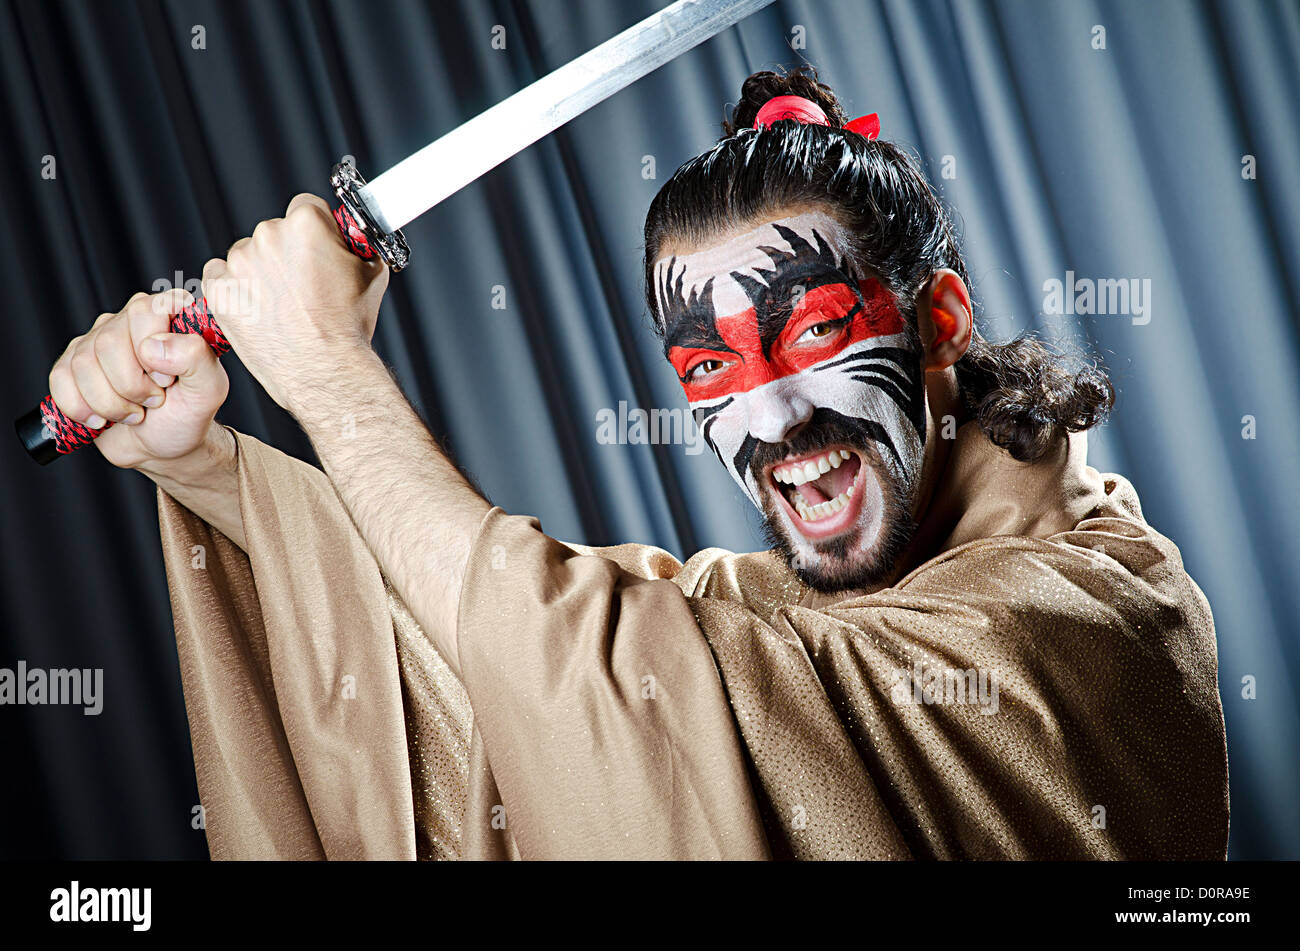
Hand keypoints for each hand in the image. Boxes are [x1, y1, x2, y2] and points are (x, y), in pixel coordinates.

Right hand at [47, 287, 229, 469]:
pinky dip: (81, 408)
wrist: (162, 446)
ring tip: (133, 412)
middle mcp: (127, 321)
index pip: (146, 310)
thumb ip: (197, 358)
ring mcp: (95, 342)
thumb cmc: (187, 413)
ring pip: (82, 364)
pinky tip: (102, 418)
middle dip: (132, 386)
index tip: (167, 380)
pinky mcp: (70, 366)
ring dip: (110, 403)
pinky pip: (60, 380)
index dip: (153, 351)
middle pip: (109, 343)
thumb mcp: (209, 389)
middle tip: (153, 402)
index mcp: (166, 316)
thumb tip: (154, 346)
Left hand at [201, 194, 388, 415]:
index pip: (306, 207)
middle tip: (304, 286)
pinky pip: (219, 276)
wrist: (325, 371)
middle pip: (275, 232)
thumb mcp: (372, 274)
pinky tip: (258, 308)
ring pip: (247, 254)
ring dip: (260, 272)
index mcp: (306, 224)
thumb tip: (354, 237)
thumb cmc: (347, 329)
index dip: (316, 232)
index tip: (318, 251)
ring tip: (283, 304)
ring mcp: (240, 263)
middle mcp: (269, 235)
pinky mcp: (220, 290)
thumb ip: (357, 245)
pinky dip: (234, 289)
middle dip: (287, 254)